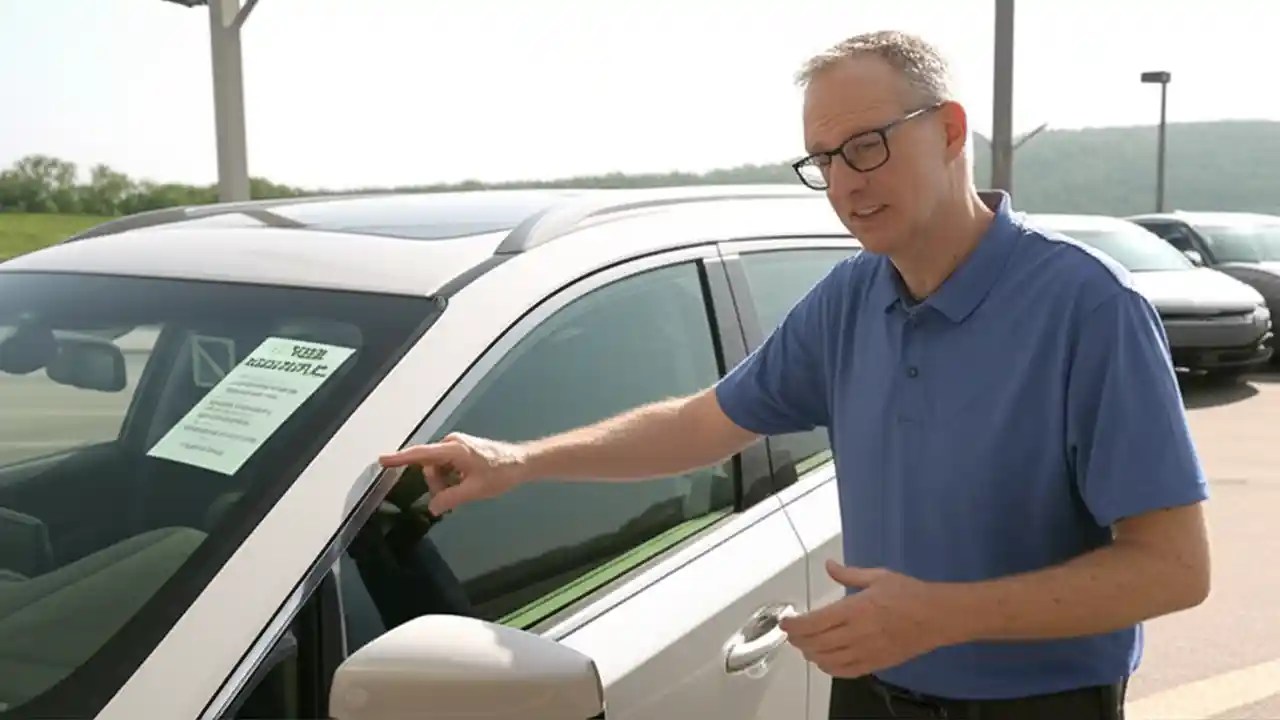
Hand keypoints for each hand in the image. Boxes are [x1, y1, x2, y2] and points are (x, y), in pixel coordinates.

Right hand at [378, 432, 527, 514]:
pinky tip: (466, 484)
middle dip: (436, 484)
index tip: (382, 460)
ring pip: (437, 469)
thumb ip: (450, 499)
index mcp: (453, 449)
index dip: (399, 458)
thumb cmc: (501, 473)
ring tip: (464, 490)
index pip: (420, 454)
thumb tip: (432, 508)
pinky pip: (446, 467)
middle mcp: (451, 443)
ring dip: (444, 483)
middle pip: (429, 467)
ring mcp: (456, 446)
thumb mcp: (475, 490)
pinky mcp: (461, 451)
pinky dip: (450, 478)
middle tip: (453, 497)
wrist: (522, 462)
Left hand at [779, 559, 964, 678]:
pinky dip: (829, 668)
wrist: (937, 617)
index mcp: (855, 609)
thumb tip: (829, 565)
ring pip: (827, 660)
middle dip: (798, 640)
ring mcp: (866, 652)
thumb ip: (849, 574)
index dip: (794, 625)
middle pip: (815, 643)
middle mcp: (856, 633)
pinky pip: (845, 672)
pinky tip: (824, 660)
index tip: (785, 622)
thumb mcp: (878, 576)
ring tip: (805, 646)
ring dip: (810, 654)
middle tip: (791, 633)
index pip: (814, 622)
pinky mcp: (875, 664)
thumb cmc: (909, 594)